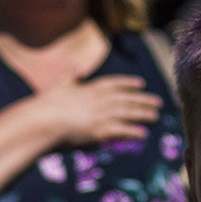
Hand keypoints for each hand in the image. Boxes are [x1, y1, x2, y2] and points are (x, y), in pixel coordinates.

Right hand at [34, 74, 163, 148]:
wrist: (42, 120)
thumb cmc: (46, 105)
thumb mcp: (58, 86)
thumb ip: (68, 77)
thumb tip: (72, 67)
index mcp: (90, 88)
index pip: (114, 84)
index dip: (129, 83)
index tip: (141, 84)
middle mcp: (99, 99)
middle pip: (126, 98)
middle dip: (143, 100)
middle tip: (158, 102)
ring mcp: (101, 114)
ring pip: (128, 112)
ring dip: (143, 114)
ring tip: (156, 116)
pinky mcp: (100, 130)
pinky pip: (122, 130)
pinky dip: (133, 131)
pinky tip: (143, 134)